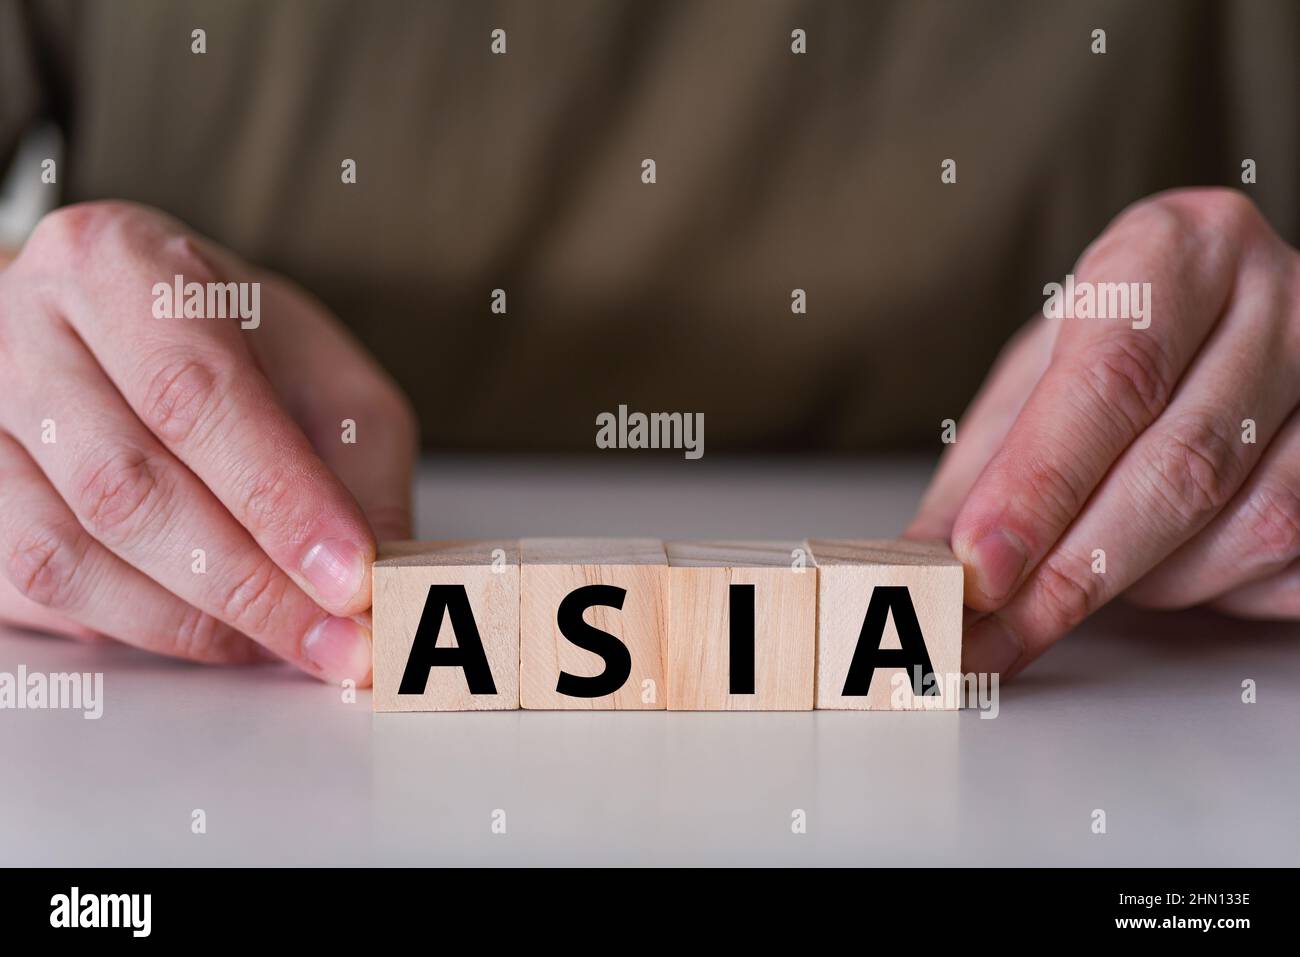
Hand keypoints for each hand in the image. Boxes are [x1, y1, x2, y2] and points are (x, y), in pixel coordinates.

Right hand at [0, 201, 417, 683]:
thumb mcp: (325, 376)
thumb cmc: (234, 345)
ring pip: (65, 553)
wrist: (128, 327)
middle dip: (248, 584)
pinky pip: (33, 591)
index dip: (279, 499)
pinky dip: (131, 628)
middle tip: (334, 639)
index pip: (195, 394)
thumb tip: (377, 582)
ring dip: (190, 622)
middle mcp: (26, 330)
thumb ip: (359, 473)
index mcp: (119, 264)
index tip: (351, 576)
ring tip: (282, 640)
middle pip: (126, 485)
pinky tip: (207, 628)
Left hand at [908, 188, 1299, 678]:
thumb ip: (983, 473)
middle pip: (1183, 463)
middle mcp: (1280, 300)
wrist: (1225, 321)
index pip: (1110, 379)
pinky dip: (1217, 590)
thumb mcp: (1035, 379)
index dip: (1042, 485)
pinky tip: (1170, 565)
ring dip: (1150, 584)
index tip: (981, 567)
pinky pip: (1293, 562)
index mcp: (1179, 251)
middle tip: (997, 633)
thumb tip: (924, 571)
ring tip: (1087, 574)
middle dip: (1076, 570)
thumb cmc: (1118, 343)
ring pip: (1251, 526)